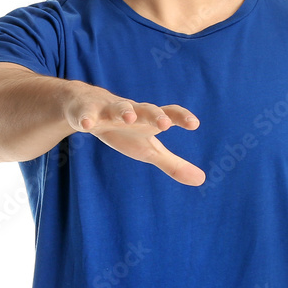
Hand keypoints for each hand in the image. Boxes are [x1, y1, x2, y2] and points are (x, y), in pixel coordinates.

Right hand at [63, 81, 205, 186]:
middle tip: (165, 124)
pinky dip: (87, 118)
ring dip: (124, 110)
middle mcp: (132, 111)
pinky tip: (87, 125)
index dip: (181, 117)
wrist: (88, 107)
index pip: (169, 113)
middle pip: (146, 109)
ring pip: (117, 107)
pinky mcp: (86, 112)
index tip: (194, 124)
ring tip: (129, 117)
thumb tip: (202, 180)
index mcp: (148, 119)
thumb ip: (173, 164)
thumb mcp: (149, 150)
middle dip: (155, 115)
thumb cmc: (125, 131)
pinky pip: (86, 114)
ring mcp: (108, 110)